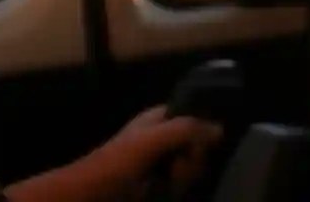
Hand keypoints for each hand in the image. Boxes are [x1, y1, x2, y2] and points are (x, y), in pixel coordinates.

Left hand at [81, 105, 224, 200]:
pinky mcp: (157, 185)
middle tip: (175, 171)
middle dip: (190, 161)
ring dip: (182, 179)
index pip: (193, 116)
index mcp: (158, 119)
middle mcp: (161, 137)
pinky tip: (165, 194)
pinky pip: (179, 184)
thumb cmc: (117, 163)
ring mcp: (159, 162)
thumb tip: (219, 128)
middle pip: (195, 145)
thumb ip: (186, 130)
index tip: (198, 145)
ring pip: (189, 168)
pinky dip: (175, 190)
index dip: (200, 130)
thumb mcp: (152, 140)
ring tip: (165, 187)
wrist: (90, 196)